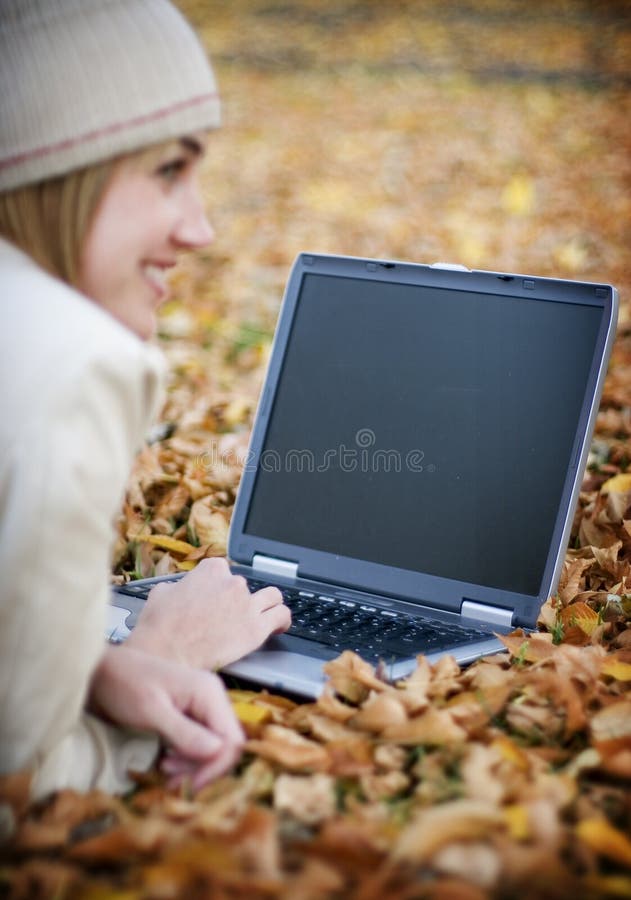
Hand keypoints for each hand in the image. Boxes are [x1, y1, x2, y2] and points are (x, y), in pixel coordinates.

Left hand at [89, 644, 243, 789]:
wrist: (101, 672)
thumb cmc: (123, 685)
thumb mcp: (151, 712)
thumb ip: (184, 733)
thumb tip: (217, 752)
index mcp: (208, 692)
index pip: (231, 740)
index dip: (216, 767)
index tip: (190, 786)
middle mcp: (212, 698)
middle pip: (225, 745)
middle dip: (203, 768)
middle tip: (172, 782)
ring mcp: (202, 706)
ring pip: (213, 748)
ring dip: (193, 766)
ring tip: (165, 772)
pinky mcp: (190, 715)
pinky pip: (200, 743)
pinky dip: (186, 759)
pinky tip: (166, 763)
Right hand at [126, 557, 290, 669]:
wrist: (165, 653)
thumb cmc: (159, 626)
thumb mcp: (161, 592)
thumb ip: (180, 585)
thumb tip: (182, 589)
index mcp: (212, 569)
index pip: (225, 572)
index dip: (219, 587)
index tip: (216, 598)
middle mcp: (233, 582)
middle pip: (245, 587)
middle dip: (237, 600)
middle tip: (228, 617)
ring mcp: (247, 604)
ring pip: (272, 596)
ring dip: (267, 605)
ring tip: (263, 615)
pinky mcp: (256, 628)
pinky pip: (281, 616)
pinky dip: (283, 620)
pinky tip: (279, 626)